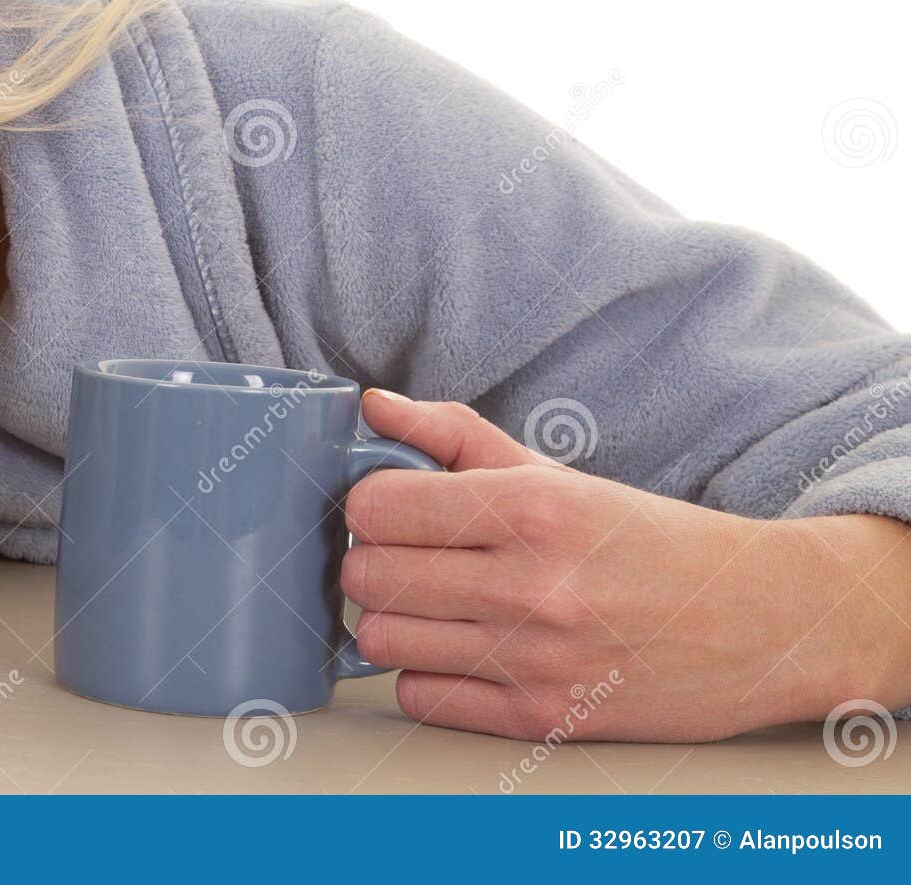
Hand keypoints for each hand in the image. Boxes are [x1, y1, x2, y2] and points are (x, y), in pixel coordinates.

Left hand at [340, 389, 910, 741]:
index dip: (369, 505)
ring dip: (390, 621)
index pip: (375, 508)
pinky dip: (423, 674)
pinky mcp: (539, 717)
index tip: (391, 508)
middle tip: (406, 556)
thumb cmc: (645, 540)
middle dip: (373, 561)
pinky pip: (419, 698)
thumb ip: (454, 434)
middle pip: (367, 576)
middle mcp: (530, 585)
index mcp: (532, 509)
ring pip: (380, 641)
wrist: (758, 621)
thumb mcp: (556, 473)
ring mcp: (533, 658)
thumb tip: (372, 406)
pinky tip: (456, 650)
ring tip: (428, 603)